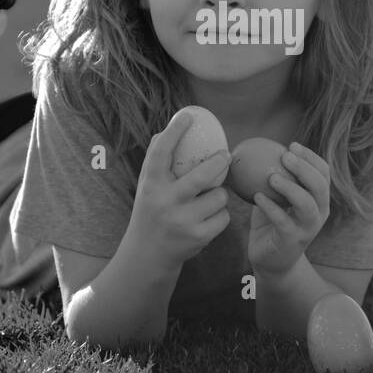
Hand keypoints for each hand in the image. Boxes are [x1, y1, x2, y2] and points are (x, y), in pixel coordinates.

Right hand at [128, 110, 231, 270]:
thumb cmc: (151, 212)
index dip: (174, 131)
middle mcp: (165, 202)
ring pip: (219, 197)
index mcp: (151, 185)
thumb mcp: (147, 188)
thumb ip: (157, 162)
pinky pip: (224, 217)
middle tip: (226, 155)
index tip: (188, 116)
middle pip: (202, 175)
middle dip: (219, 162)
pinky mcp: (198, 237)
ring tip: (208, 199)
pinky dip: (220, 215)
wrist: (148, 255)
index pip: (161, 152)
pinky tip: (208, 219)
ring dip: (218, 195)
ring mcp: (182, 221)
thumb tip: (169, 128)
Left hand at [248, 142, 330, 275]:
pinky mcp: (293, 240)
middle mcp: (319, 212)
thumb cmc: (272, 223)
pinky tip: (257, 197)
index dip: (310, 157)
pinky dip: (270, 207)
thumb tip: (259, 149)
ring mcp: (308, 228)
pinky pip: (283, 220)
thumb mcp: (276, 197)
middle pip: (319, 185)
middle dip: (304, 167)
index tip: (292, 145)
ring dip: (289, 187)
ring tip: (271, 177)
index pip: (323, 172)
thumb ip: (275, 177)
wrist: (271, 261)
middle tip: (284, 155)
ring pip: (307, 203)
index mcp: (319, 199)